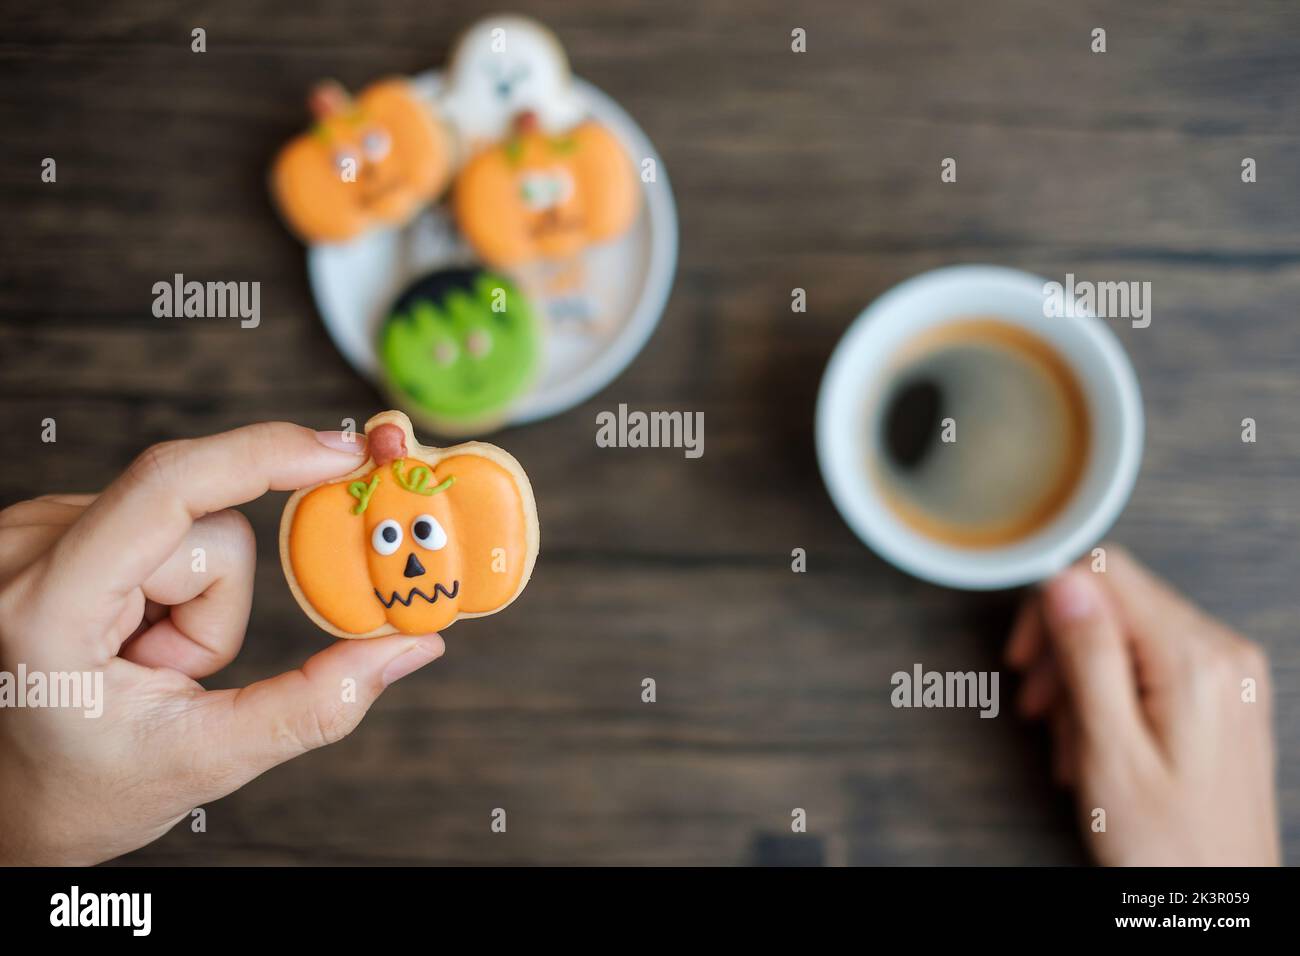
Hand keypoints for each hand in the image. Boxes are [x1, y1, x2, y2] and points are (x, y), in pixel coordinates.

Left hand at [0, 423, 445, 864]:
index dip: (261, 455)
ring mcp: (32, 528)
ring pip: (189, 521)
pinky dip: (170, 581)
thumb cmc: (91, 789)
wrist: (16, 798)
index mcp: (48, 607)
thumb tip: (410, 647)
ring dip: (194, 595)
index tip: (341, 453)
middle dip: (217, 600)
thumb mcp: (208, 759)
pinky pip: (161, 520)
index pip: (166, 487)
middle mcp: (25, 548)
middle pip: (201, 521)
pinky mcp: (53, 523)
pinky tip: (129, 634)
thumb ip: (315, 704)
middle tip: (170, 673)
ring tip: (144, 662)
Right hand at [1007, 545, 1278, 864]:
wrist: (1222, 901)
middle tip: (1038, 706)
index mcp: (1195, 660)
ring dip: (1082, 678)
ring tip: (1068, 740)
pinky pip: (1152, 663)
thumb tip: (1063, 580)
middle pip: (1116, 601)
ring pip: (1128, 633)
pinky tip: (1097, 741)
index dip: (1048, 604)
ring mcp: (1227, 673)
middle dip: (1062, 650)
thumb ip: (1090, 657)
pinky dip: (1113, 694)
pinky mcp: (1222, 694)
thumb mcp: (1110, 753)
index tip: (1023, 655)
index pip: (1106, 573)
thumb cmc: (1169, 846)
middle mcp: (1222, 653)